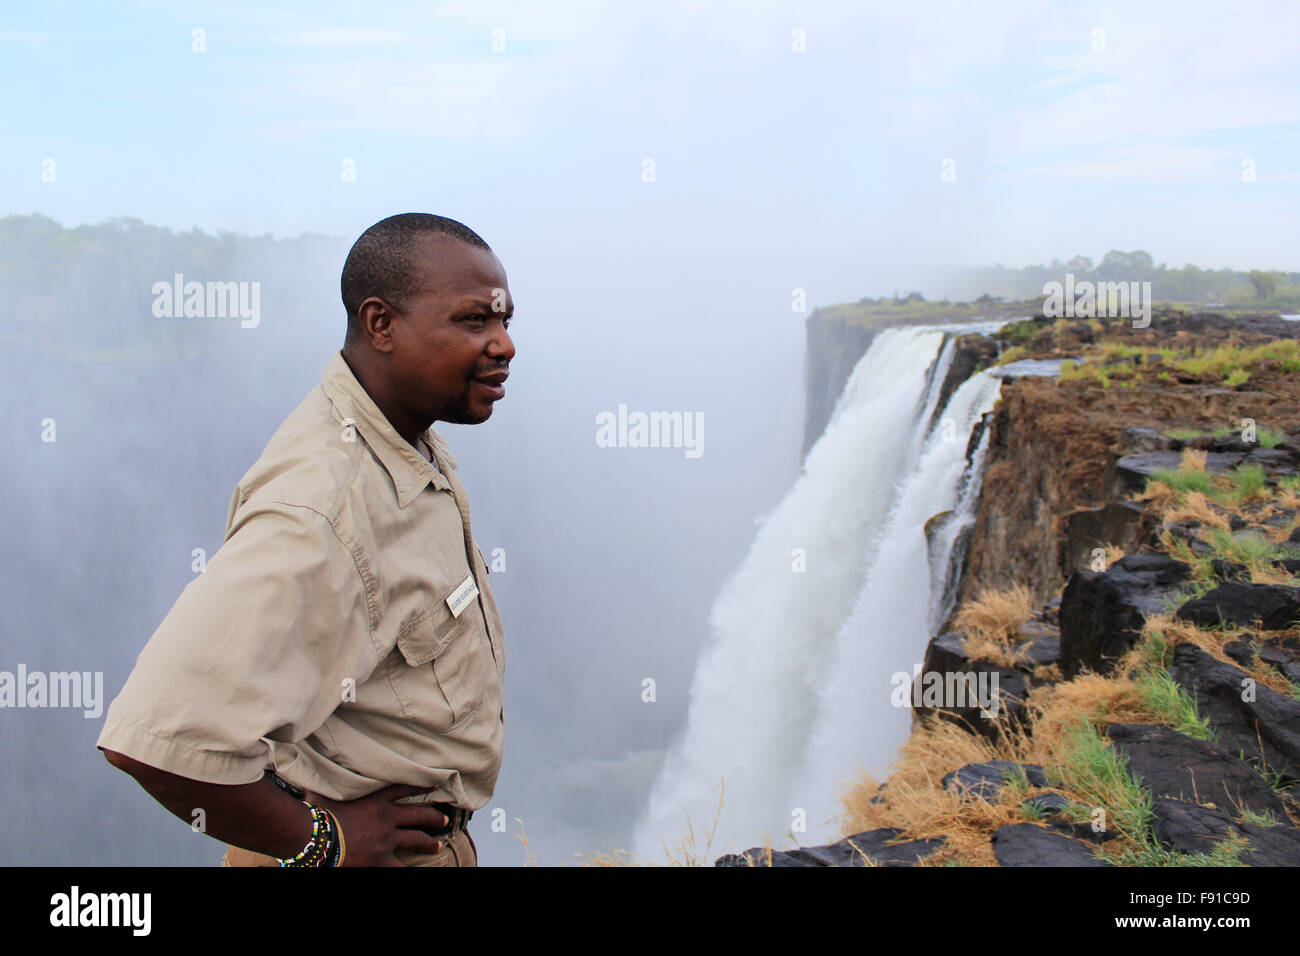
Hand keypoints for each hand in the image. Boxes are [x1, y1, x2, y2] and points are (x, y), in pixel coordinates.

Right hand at [301, 784, 449, 866]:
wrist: (317, 837)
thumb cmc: (316, 814)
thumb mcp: (323, 792)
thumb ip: (327, 782)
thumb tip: (314, 771)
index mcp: (374, 799)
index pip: (402, 789)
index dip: (420, 787)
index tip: (434, 786)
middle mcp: (386, 817)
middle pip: (417, 814)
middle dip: (432, 816)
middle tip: (444, 818)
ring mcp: (386, 839)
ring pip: (416, 838)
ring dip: (429, 842)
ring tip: (437, 844)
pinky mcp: (381, 859)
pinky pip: (402, 867)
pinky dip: (412, 869)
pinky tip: (422, 870)